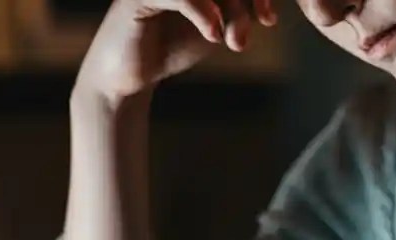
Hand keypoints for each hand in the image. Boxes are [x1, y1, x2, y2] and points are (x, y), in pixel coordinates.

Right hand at [75, 0, 277, 103]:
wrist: (126, 77)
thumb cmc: (169, 48)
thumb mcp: (213, 27)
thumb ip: (238, 10)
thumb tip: (268, 6)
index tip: (268, 19)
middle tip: (263, 23)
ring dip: (233, 10)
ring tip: (236, 42)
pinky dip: (204, 14)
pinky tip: (213, 36)